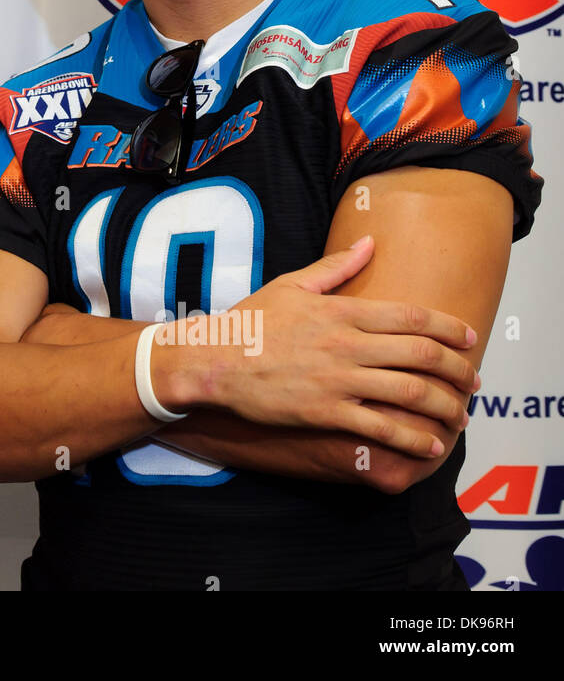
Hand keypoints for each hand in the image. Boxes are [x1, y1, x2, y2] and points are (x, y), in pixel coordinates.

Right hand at [164, 236, 477, 458]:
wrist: (212, 360)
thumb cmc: (250, 322)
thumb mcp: (291, 284)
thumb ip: (336, 267)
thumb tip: (369, 242)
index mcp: (342, 310)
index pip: (413, 316)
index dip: (450, 328)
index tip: (470, 338)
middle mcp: (347, 344)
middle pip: (423, 355)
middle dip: (459, 369)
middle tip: (474, 380)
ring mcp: (338, 380)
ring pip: (411, 392)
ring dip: (446, 406)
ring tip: (460, 415)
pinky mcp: (326, 412)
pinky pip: (381, 428)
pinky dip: (413, 439)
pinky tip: (430, 445)